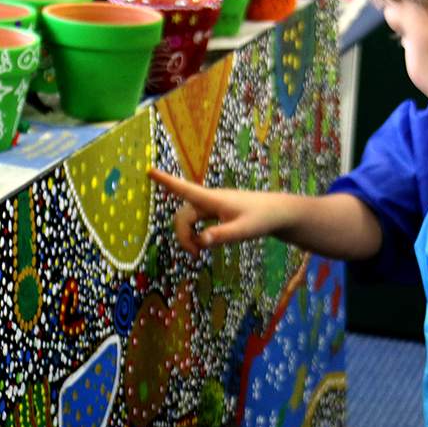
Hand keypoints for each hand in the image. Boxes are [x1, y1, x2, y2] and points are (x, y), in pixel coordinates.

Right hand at [149, 168, 293, 256]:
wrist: (278, 212)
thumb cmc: (262, 219)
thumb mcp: (243, 231)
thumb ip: (221, 235)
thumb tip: (201, 242)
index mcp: (213, 200)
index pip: (185, 189)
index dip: (166, 181)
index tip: (149, 170)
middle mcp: (209, 200)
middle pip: (183, 214)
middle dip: (183, 235)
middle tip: (195, 256)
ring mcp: (212, 205)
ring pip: (189, 218)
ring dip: (189, 236)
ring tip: (199, 253)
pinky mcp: (216, 211)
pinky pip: (197, 220)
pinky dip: (196, 233)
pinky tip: (204, 245)